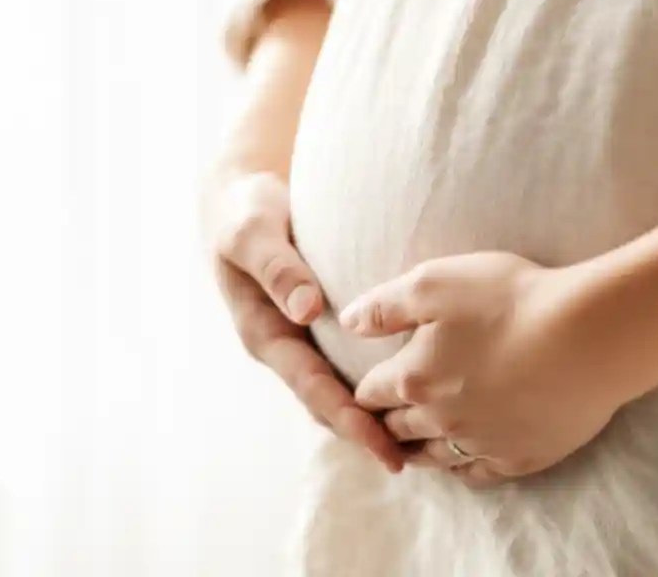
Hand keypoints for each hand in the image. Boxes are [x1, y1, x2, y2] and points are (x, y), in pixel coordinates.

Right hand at [204, 170, 403, 472]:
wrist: (244, 198)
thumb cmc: (246, 212)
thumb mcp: (253, 231)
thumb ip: (277, 267)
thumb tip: (307, 309)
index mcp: (263, 332)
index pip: (309, 385)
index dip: (344, 415)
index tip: (377, 441)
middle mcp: (283, 344)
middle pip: (325, 401)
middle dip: (361, 432)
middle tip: (404, 459)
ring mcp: (301, 339)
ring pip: (337, 390)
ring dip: (369, 417)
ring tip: (412, 442)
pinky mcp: (319, 327)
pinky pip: (346, 365)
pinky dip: (372, 386)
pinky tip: (408, 392)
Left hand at [340, 252, 627, 485]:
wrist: (589, 337)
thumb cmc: (512, 300)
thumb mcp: (435, 283)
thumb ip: (384, 305)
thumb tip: (347, 323)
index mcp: (414, 379)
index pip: (370, 394)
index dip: (363, 389)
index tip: (360, 390)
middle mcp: (440, 420)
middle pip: (398, 429)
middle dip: (385, 422)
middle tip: (379, 421)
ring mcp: (482, 444)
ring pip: (434, 457)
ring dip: (417, 449)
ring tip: (410, 446)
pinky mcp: (521, 457)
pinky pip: (478, 474)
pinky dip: (463, 468)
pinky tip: (463, 460)